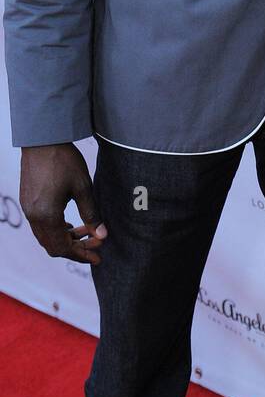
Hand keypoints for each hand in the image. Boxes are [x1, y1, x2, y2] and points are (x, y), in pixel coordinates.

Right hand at [20, 143, 105, 264]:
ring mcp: (29, 209)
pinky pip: (41, 225)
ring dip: (67, 239)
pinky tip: (72, 224)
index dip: (81, 255)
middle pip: (53, 246)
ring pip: (46, 236)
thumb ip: (92, 214)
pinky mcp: (28, 201)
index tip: (98, 256)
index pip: (62, 248)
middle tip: (96, 245)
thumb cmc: (64, 161)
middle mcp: (34, 216)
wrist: (42, 139)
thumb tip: (102, 236)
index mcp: (47, 215)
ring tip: (88, 233)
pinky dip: (57, 230)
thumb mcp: (83, 188)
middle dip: (76, 249)